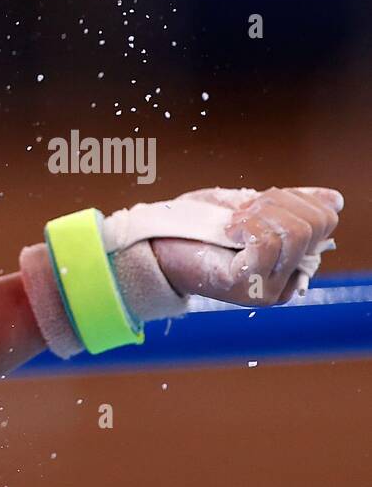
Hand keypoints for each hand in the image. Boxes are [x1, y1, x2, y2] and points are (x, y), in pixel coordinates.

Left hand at [150, 186, 342, 307]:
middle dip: (277, 204)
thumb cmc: (196, 224)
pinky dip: (247, 226)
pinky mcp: (247, 288)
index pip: (323, 218)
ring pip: (294, 232)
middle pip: (313, 224)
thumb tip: (333, 199)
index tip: (257, 200)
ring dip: (260, 213)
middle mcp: (286, 280)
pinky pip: (267, 244)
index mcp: (291, 259)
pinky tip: (228, 230)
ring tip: (232, 222)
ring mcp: (269, 289)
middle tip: (242, 212)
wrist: (153, 244)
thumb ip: (286, 204)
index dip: (293, 197)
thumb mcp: (247, 206)